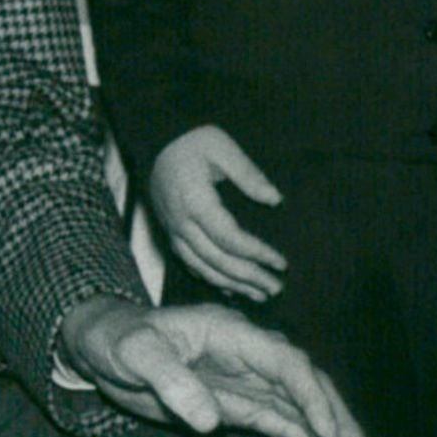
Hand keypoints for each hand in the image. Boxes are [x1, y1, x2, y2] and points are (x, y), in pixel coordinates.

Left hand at [59, 294, 378, 436]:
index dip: (311, 398)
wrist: (101, 344)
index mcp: (233, 334)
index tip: (328, 433)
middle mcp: (250, 356)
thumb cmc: (118, 339)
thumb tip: (209, 419)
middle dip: (338, 422)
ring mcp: (247, 381)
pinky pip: (280, 423)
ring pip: (300, 410)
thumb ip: (171, 380)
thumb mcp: (136, 353)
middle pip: (307, 387)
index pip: (287, 364)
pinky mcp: (238, 403)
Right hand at [147, 126, 286, 301]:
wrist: (156, 141)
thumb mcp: (222, 146)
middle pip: (217, 260)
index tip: (280, 263)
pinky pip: (190, 264)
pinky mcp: (170, 233)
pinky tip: (229, 288)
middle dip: (249, 277)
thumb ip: (249, 174)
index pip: (230, 239)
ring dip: (233, 285)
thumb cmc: (192, 141)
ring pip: (203, 268)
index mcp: (196, 202)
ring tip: (259, 295)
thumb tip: (275, 200)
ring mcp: (174, 231)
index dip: (257, 254)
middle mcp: (182, 223)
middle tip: (276, 288)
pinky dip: (211, 279)